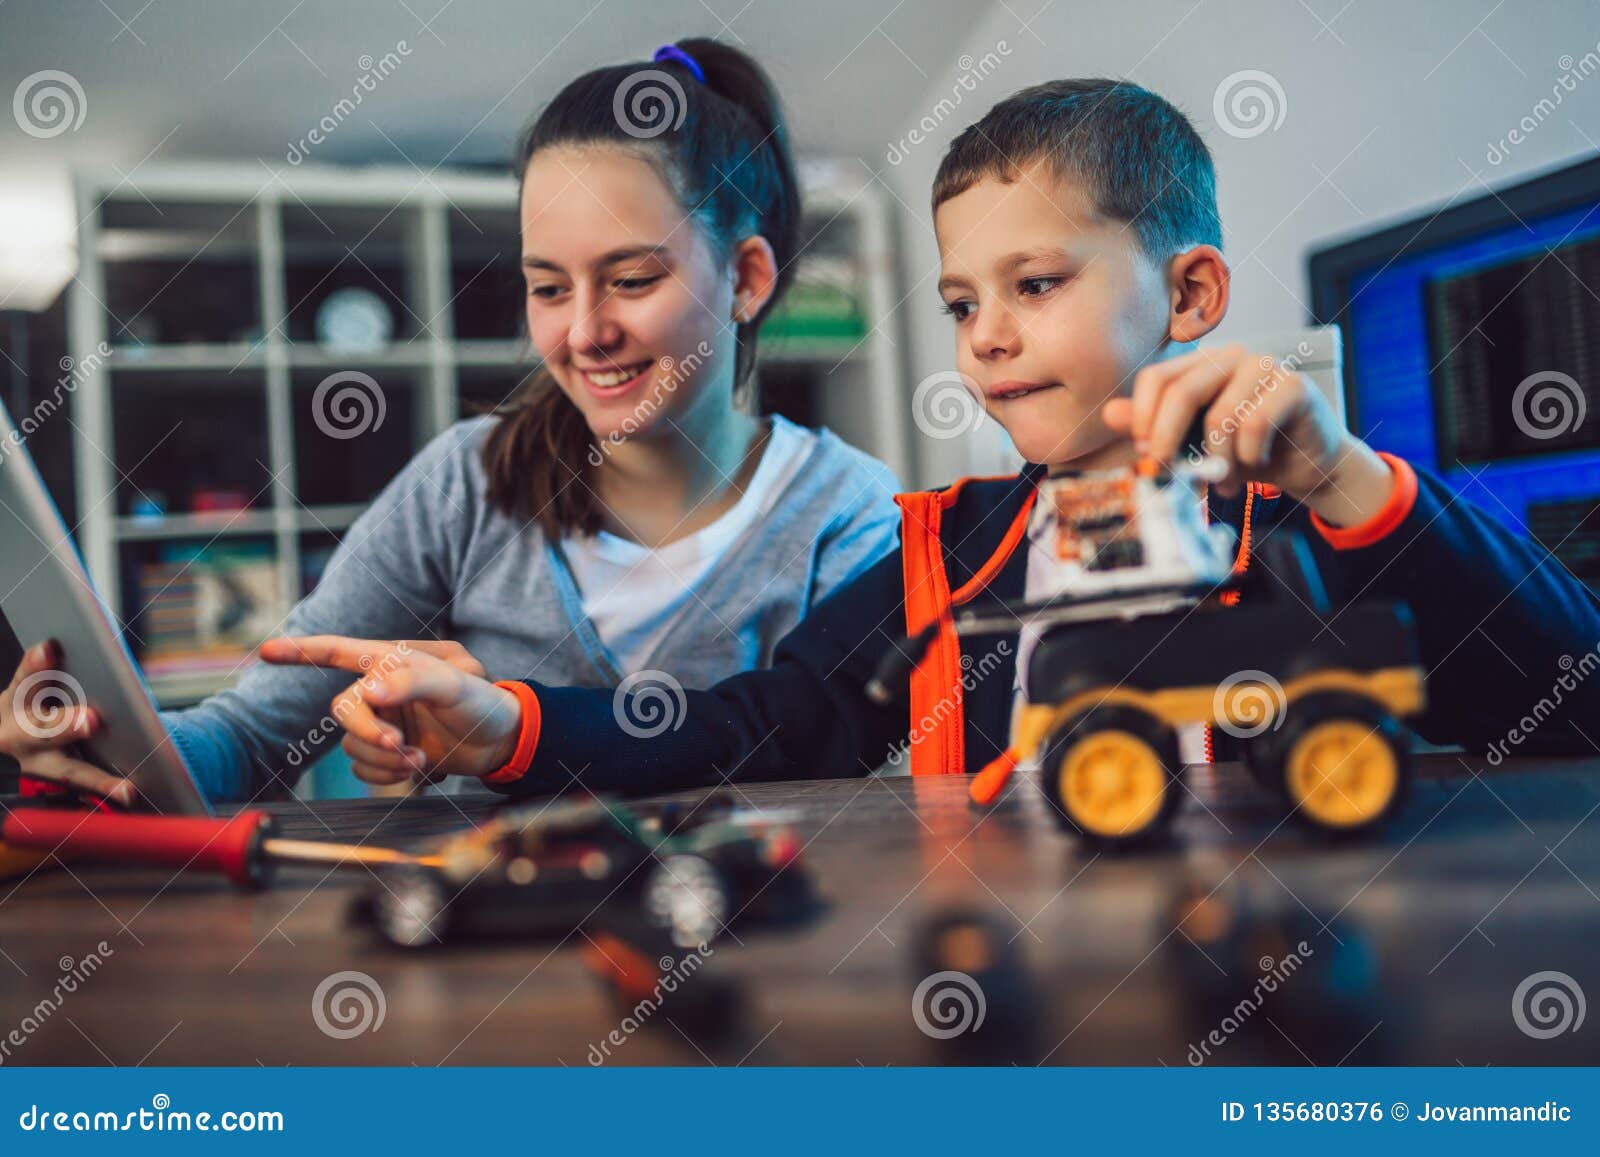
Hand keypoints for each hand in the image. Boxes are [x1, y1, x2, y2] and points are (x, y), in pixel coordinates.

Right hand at [0, 639, 135, 804]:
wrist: (6, 742)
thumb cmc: (29, 706)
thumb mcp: (30, 687)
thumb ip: (45, 671)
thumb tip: (73, 647)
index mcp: (16, 701)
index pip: (25, 680)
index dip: (36, 665)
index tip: (50, 649)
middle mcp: (22, 736)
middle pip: (44, 730)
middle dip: (67, 725)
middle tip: (92, 720)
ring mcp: (39, 764)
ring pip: (67, 772)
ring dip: (97, 780)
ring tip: (126, 790)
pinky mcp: (56, 782)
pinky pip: (83, 790)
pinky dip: (105, 793)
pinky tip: (129, 796)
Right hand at [258, 636, 521, 786]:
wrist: (503, 743)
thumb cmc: (485, 703)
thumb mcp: (457, 685)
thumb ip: (412, 681)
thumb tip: (367, 690)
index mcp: (393, 661)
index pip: (340, 651)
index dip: (302, 651)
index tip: (266, 651)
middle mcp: (383, 690)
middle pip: (344, 710)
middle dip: (367, 732)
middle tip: (401, 746)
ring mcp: (384, 721)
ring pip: (353, 745)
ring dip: (384, 758)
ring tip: (421, 758)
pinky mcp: (389, 751)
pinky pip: (365, 768)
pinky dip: (387, 773)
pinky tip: (420, 768)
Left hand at [1102, 344, 1396, 526]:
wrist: (1306, 464)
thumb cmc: (1245, 452)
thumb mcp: (1194, 443)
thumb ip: (1155, 426)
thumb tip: (1109, 413)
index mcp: (1201, 366)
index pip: (1157, 378)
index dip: (1143, 416)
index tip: (1143, 453)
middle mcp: (1231, 357)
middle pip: (1183, 392)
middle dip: (1167, 439)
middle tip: (1165, 472)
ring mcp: (1265, 366)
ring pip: (1220, 416)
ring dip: (1218, 460)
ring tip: (1224, 479)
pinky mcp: (1294, 386)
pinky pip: (1255, 426)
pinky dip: (1249, 457)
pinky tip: (1255, 466)